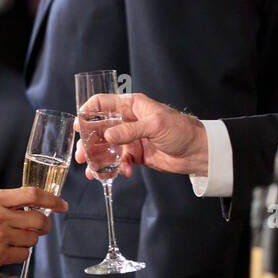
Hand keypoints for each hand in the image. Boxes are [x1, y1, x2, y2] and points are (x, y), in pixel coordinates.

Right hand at [0, 187, 65, 277]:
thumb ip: (6, 204)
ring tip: (10, 239)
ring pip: (32, 240)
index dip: (53, 200)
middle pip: (39, 221)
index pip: (34, 195)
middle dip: (44, 225)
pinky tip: (4, 250)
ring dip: (28, 240)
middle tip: (40, 227)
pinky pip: (22, 256)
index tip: (62, 205)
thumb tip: (35, 210)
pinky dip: (18, 254)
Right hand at [77, 92, 208, 177]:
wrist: (198, 152)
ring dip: (99, 160)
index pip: (102, 103)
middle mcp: (127, 121)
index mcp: (131, 106)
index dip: (88, 112)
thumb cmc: (181, 130)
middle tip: (82, 156)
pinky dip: (117, 169)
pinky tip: (122, 174)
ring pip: (106, 149)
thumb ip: (130, 131)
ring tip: (93, 173)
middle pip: (99, 130)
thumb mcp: (155, 125)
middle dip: (89, 144)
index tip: (78, 125)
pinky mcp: (135, 155)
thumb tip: (108, 135)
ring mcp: (130, 139)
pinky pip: (118, 162)